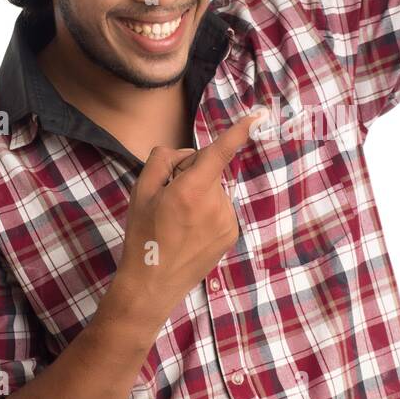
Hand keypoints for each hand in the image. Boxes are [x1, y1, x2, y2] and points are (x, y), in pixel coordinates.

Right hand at [111, 109, 267, 326]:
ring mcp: (227, 220)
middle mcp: (215, 203)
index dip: (239, 131)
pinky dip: (206, 212)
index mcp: (192, 189)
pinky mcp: (232, 234)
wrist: (152, 284)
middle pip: (208, 169)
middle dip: (190, 174)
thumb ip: (163, 161)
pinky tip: (189, 232)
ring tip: (177, 222)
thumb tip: (186, 155)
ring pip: (213, 190)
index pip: (219, 152)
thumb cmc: (142, 235)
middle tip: (167, 201)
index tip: (259, 114)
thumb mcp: (140, 192)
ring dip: (198, 195)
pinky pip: (219, 208)